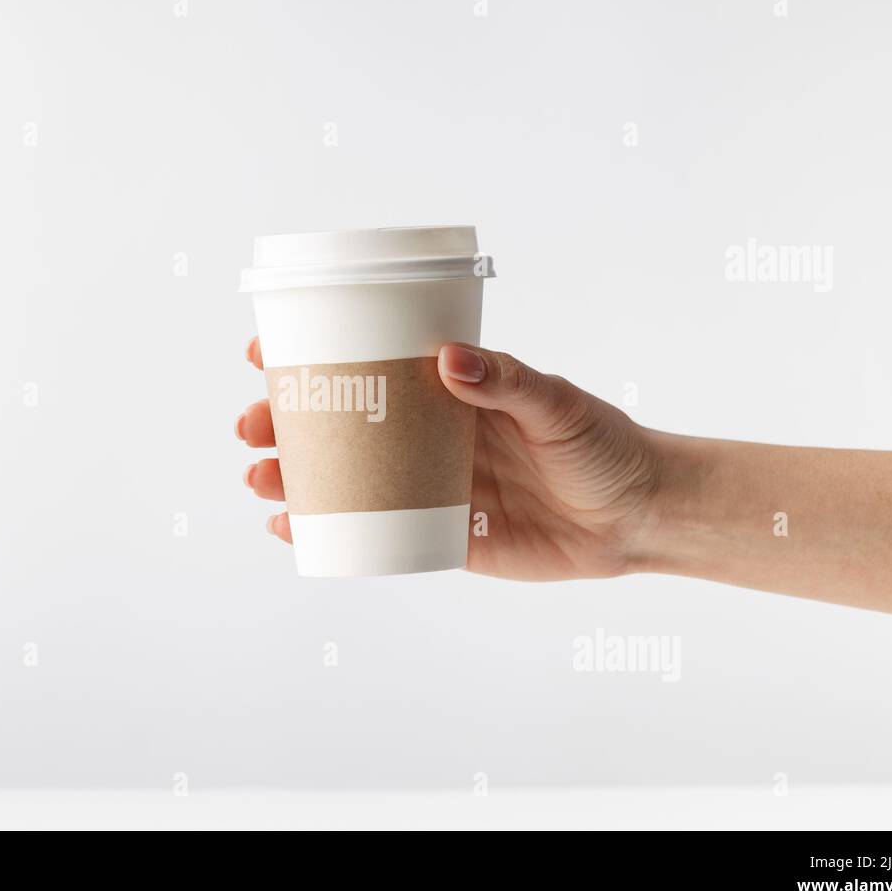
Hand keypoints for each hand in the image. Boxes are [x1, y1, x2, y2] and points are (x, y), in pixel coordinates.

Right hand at [236, 338, 663, 580]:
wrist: (639, 517)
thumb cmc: (604, 447)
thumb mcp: (557, 405)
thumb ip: (508, 382)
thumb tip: (448, 361)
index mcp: (448, 392)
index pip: (370, 366)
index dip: (314, 358)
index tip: (266, 354)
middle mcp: (429, 436)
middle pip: (340, 425)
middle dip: (285, 424)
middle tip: (252, 426)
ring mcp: (430, 487)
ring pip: (346, 480)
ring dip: (295, 478)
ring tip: (260, 479)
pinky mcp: (442, 537)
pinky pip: (374, 535)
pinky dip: (327, 534)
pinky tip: (292, 532)